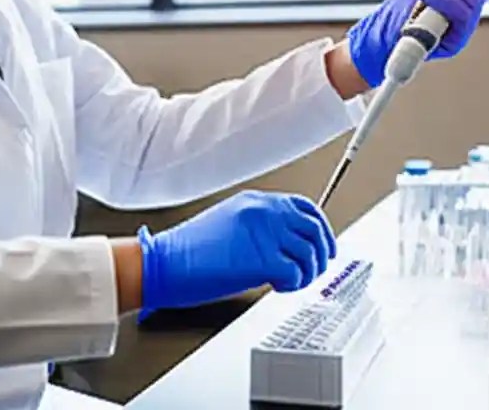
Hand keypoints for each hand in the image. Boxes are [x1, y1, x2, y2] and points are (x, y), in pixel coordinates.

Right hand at [136, 190, 335, 314]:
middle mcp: (265, 213)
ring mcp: (265, 234)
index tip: (324, 245)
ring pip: (310, 254)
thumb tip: (284, 242)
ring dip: (307, 273)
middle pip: (315, 229)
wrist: (164, 262)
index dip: (322, 229)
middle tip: (316, 269)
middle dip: (322, 253)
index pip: (305, 207)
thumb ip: (258, 224)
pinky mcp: (262, 260)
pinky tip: (277, 287)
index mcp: (256, 201)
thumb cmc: (188, 249)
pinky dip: (292, 285)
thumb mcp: (227, 221)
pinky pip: (296, 274)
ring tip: (291, 282)